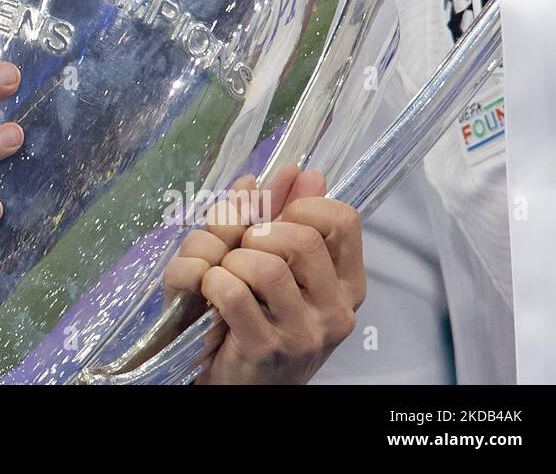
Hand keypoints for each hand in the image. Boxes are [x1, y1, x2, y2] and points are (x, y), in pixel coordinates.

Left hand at [162, 165, 365, 383]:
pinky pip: (232, 292)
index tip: (274, 219)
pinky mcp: (266, 349)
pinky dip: (210, 282)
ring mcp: (304, 334)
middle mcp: (335, 311)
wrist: (237, 383)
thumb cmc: (253, 318)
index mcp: (346, 285)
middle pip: (301, 238)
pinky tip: (209, 294)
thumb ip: (283, 215)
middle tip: (241, 252)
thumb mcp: (273, 264)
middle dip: (256, 232)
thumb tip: (300, 171)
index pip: (343, 219)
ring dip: (229, 262)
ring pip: (265, 266)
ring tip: (223, 276)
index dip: (301, 205)